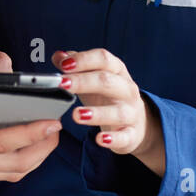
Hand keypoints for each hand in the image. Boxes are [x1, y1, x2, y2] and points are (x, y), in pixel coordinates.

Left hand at [53, 49, 164, 172]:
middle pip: (107, 82)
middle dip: (83, 82)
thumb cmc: (108, 96)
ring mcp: (131, 112)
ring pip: (117, 111)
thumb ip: (76, 66)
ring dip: (96, 113)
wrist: (136, 123)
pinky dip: (113, 138)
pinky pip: (124, 136)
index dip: (84, 60)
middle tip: (63, 85)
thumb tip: (58, 56)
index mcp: (117, 71)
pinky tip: (100, 139)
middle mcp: (127, 89)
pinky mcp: (132, 134)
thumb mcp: (93, 77)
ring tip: (76, 115)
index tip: (64, 65)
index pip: (103, 59)